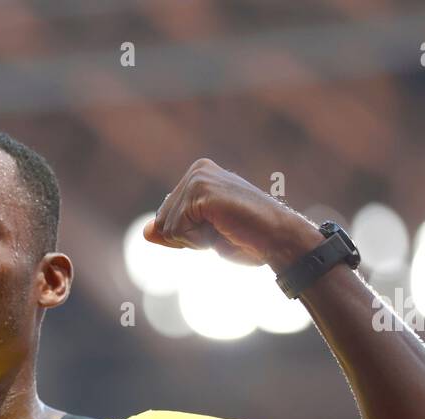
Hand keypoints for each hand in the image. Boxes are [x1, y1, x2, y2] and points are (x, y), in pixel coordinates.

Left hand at [143, 158, 320, 270]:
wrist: (279, 239)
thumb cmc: (248, 239)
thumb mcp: (202, 236)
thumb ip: (173, 231)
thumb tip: (145, 232)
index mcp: (199, 175)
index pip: (165, 217)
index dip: (186, 236)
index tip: (218, 229)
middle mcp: (198, 170)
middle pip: (162, 222)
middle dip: (187, 238)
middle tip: (222, 231)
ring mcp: (199, 178)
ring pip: (167, 229)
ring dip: (194, 241)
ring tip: (224, 230)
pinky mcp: (200, 191)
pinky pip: (177, 231)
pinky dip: (197, 241)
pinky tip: (222, 229)